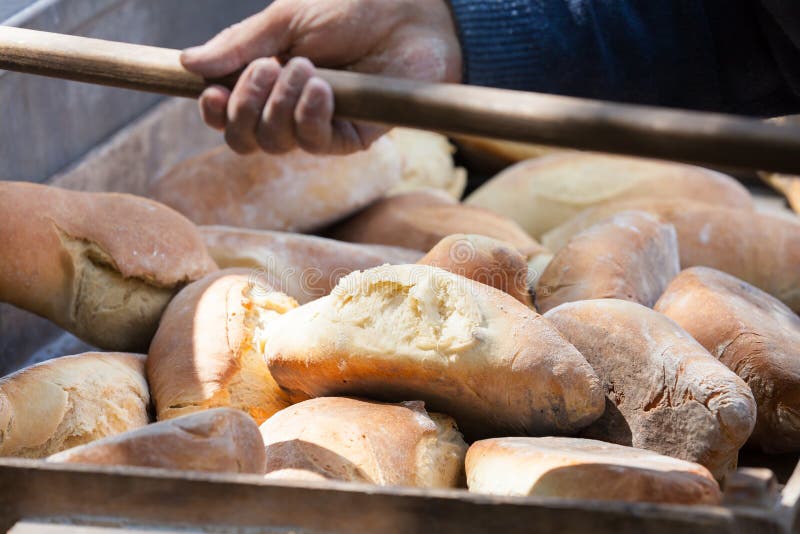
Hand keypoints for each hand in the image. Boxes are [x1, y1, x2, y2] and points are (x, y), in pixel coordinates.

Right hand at [181, 0, 461, 154]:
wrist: (413, 14)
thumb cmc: (353, 9)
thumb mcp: (287, 18)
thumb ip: (241, 44)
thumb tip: (187, 63)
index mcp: (269, 80)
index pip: (227, 114)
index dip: (213, 111)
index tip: (210, 92)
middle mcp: (289, 108)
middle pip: (244, 139)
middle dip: (244, 108)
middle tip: (268, 69)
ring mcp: (320, 125)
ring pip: (275, 144)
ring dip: (280, 106)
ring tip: (307, 68)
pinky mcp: (352, 137)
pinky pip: (315, 144)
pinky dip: (310, 117)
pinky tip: (322, 89)